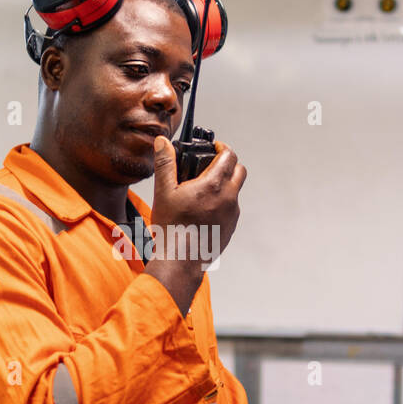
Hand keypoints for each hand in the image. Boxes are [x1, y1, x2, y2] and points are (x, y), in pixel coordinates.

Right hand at [144, 137, 246, 314]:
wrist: (181, 261)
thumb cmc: (172, 227)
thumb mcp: (164, 191)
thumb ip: (165, 163)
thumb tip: (163, 142)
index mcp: (215, 185)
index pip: (230, 155)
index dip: (221, 147)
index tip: (213, 148)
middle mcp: (229, 198)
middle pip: (240, 170)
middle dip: (228, 164)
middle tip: (210, 166)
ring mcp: (233, 214)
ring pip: (235, 191)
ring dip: (225, 184)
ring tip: (202, 190)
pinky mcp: (231, 227)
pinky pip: (231, 208)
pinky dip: (222, 203)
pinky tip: (203, 210)